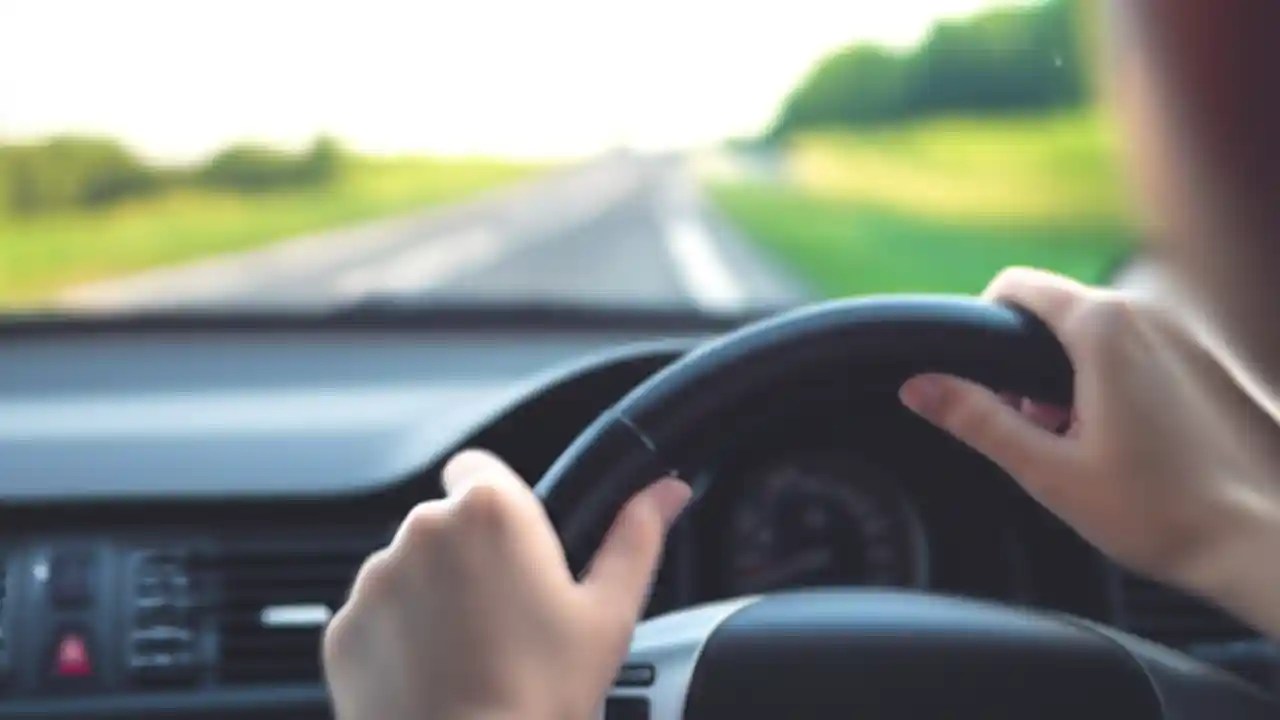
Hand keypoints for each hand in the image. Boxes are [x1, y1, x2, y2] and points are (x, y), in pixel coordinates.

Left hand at [322, 449, 690, 719]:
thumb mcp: (609, 615)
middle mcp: (424, 530)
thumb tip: (668, 491)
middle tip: (506, 615)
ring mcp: (375, 579)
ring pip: (407, 569)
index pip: (478, 467)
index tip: (515, 545)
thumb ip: (636, 536)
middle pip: (445, 522)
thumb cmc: (542, 696)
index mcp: (492, 511)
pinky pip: (374, 616)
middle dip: (469, 555)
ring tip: (469, 653)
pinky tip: (433, 675)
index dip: (497, 503)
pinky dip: (396, 637)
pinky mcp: (344, 627)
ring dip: (430, 595)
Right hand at [899, 267, 1279, 636]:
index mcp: (1102, 327)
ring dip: (1072, 374)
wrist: (1258, 541)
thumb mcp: (1047, 469)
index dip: (982, 327)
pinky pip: (1140, 348)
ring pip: (1098, 331)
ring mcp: (1186, 332)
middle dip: (1030, 365)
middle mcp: (1148, 312)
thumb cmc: (1155, 511)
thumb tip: (916, 386)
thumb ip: (976, 420)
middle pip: (1056, 312)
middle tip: (1038, 431)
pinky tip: (1129, 442)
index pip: (1015, 286)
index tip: (981, 383)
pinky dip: (1115, 380)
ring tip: (1085, 443)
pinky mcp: (1210, 357)